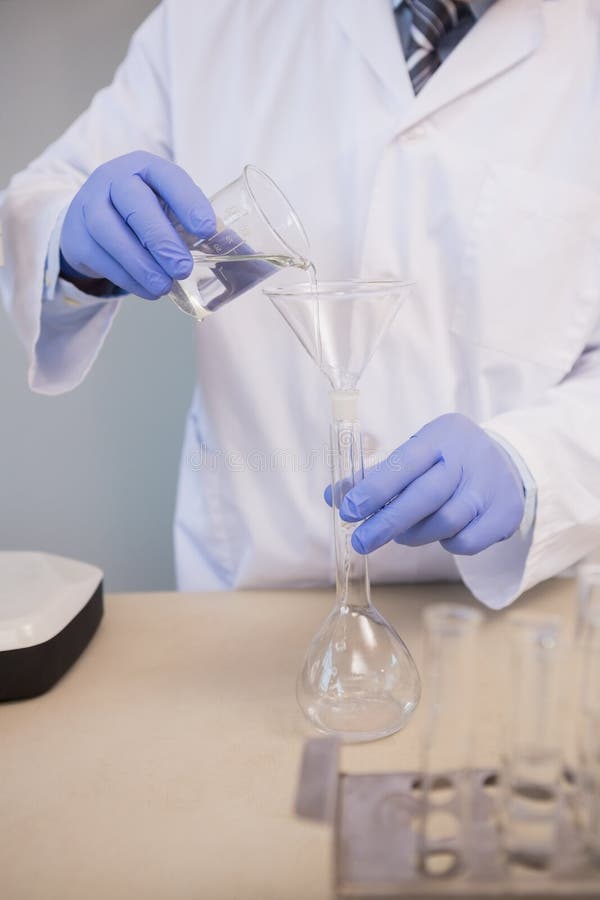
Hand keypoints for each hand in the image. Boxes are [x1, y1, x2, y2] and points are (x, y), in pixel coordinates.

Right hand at [60, 151, 215, 298]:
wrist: (91, 221)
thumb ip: (201, 228)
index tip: (207, 229)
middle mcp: (114, 178)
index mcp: (146, 167)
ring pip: (110, 231)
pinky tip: (148, 290)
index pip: (167, 177)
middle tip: (183, 267)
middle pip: (134, 203)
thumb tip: (249, 254)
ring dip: (140, 263)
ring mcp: (90, 204)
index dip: (188, 201)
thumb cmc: (145, 215)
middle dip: (160, 238)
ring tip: (165, 286)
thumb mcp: (170, 210)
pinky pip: (101, 257)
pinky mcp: (77, 235)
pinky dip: (127, 277)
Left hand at [328, 413, 524, 556]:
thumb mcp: (414, 456)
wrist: (506, 463)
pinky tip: (442, 533)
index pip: (404, 462)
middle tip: (361, 541)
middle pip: (425, 496)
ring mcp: (491, 486)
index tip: (348, 510)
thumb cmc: (445, 461)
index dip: (375, 489)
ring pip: (444, 522)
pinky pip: (466, 541)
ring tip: (402, 534)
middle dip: (388, 522)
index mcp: (441, 436)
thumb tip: (331, 496)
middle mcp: (469, 458)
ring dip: (415, 534)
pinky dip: (447, 543)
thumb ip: (375, 476)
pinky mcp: (506, 513)